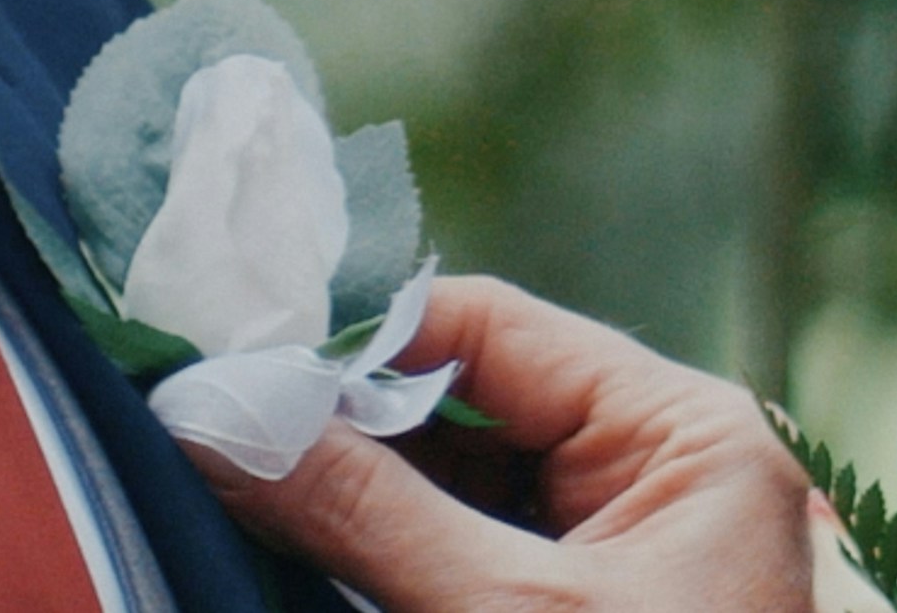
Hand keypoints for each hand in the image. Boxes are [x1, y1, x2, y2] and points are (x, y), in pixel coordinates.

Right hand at [188, 275, 821, 612]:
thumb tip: (225, 411)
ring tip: (240, 491)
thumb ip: (362, 509)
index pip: (490, 328)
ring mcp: (615, 559)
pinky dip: (383, 567)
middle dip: (344, 430)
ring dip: (352, 503)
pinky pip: (461, 563)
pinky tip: (300, 562)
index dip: (358, 339)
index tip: (231, 361)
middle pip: (462, 409)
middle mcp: (655, 478)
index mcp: (683, 435)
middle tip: (213, 433)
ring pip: (449, 494)